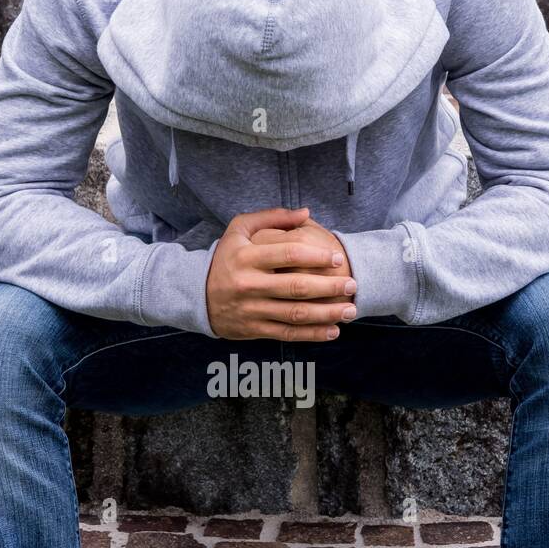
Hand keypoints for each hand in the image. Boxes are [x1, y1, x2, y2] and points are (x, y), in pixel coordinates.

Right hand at [206, 207, 356, 340]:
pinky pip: (288, 333)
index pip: (287, 254)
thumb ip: (272, 218)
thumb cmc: (226, 258)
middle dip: (329, 287)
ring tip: (350, 310)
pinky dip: (312, 334)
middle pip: (296, 286)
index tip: (338, 258)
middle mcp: (249, 284)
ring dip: (327, 313)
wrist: (196, 295)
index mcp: (247, 257)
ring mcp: (252, 309)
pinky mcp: (254, 329)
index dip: (316, 255)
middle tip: (352, 284)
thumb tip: (306, 213)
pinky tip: (333, 330)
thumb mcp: (238, 230)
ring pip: (295, 313)